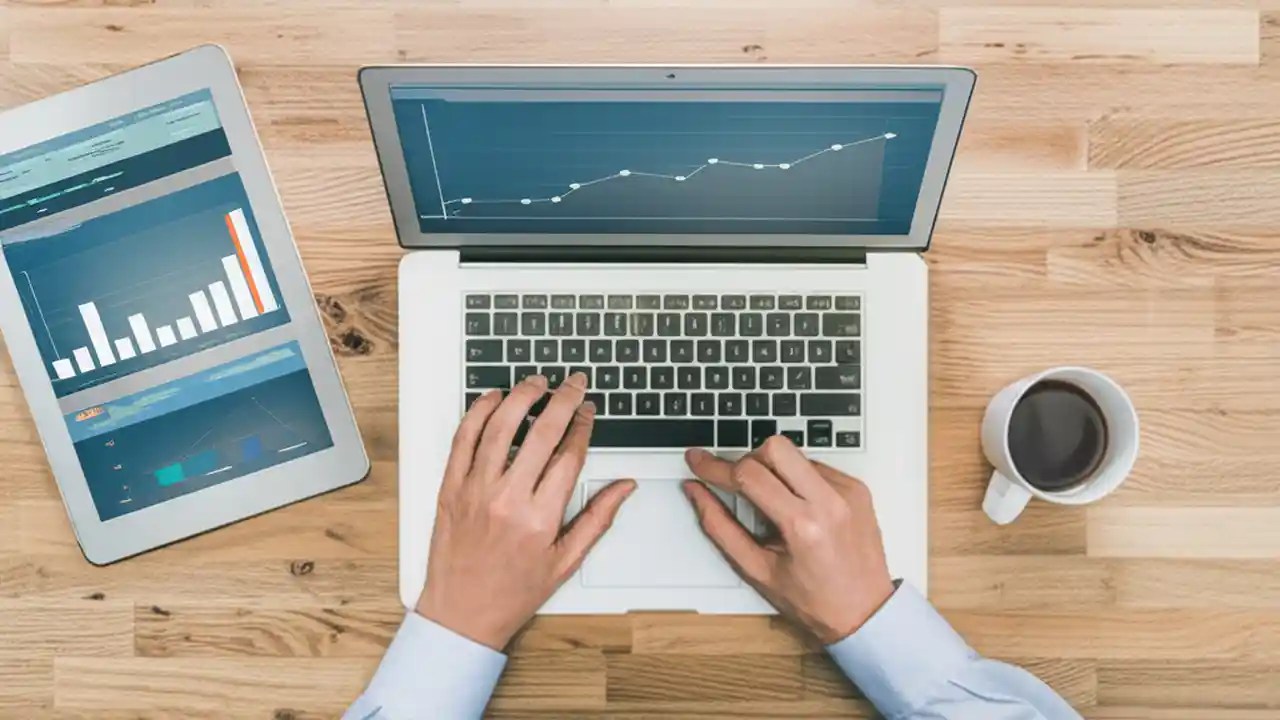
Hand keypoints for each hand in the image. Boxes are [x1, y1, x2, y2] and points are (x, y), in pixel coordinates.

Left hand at [416, 372, 635, 649]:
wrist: (461, 614)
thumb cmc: (512, 592)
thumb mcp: (565, 562)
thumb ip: (598, 519)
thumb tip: (624, 487)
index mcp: (540, 518)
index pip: (568, 455)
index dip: (582, 426)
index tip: (588, 411)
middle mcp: (507, 499)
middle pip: (541, 432)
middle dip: (562, 400)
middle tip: (572, 383)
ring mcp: (475, 490)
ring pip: (499, 426)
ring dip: (520, 396)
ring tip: (536, 382)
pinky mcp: (450, 488)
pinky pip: (463, 439)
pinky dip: (478, 413)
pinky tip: (492, 399)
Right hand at [682, 438, 894, 643]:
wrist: (866, 613)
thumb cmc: (815, 601)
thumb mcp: (758, 571)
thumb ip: (721, 527)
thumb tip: (698, 494)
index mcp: (804, 525)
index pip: (749, 475)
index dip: (716, 466)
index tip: (699, 461)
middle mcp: (831, 501)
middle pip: (776, 447)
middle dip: (750, 459)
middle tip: (743, 486)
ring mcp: (848, 491)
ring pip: (796, 454)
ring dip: (776, 471)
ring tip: (778, 508)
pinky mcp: (857, 488)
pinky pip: (817, 466)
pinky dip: (799, 480)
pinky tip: (800, 508)